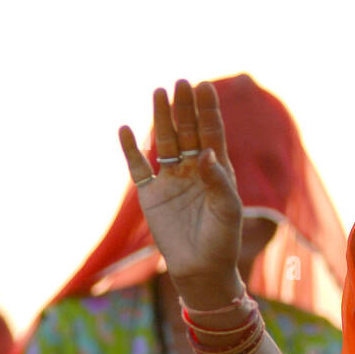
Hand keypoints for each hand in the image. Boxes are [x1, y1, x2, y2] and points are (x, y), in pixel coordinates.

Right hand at [119, 80, 243, 298]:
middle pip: (187, 131)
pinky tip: (126, 129)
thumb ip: (219, 180)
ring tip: (158, 92)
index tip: (203, 86)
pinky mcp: (151, 195)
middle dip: (183, 107)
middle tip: (179, 83)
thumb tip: (204, 152)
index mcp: (217, 170)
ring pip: (164, 143)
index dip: (207, 110)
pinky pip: (138, 168)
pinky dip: (130, 150)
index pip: (211, 133)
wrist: (201, 270)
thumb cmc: (222, 240)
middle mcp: (193, 170)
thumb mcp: (228, 210)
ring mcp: (171, 180)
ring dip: (161, 118)